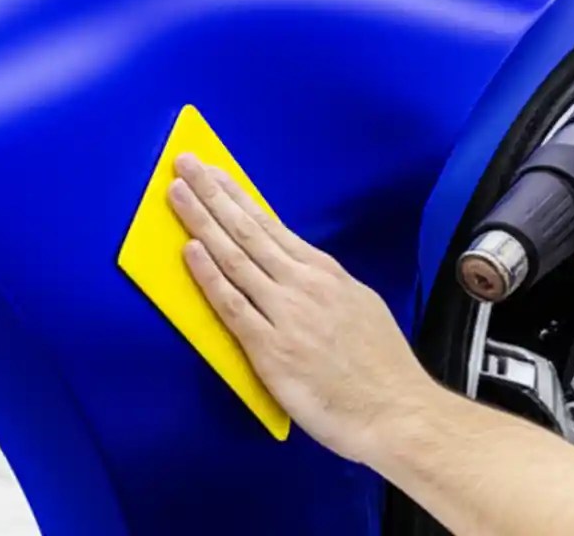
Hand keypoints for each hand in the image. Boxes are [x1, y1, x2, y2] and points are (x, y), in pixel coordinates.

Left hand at [167, 153, 432, 462]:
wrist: (395, 410)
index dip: (237, 196)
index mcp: (324, 272)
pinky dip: (209, 274)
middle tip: (186, 163)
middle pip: (248, 229)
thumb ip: (324, 286)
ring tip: (178, 193)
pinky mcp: (271, 348)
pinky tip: (189, 250)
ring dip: (202, 221)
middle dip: (213, 193)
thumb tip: (297, 270)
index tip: (215, 172)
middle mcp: (303, 283)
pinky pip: (232, 304)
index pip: (271, 224)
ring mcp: (286, 313)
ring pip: (235, 256)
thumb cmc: (379, 366)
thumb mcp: (358, 305)